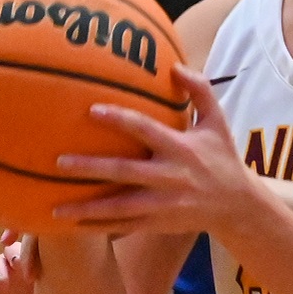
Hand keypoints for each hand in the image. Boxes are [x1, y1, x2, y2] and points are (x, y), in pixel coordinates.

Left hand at [53, 66, 258, 233]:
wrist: (237, 206)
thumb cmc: (222, 158)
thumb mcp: (218, 122)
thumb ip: (199, 91)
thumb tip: (174, 66)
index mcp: (180, 148)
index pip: (145, 130)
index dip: (119, 119)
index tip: (91, 110)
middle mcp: (170, 177)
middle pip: (124, 172)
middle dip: (91, 168)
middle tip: (58, 162)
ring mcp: (163, 205)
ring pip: (119, 207)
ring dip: (87, 208)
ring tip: (55, 207)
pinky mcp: (158, 224)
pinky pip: (123, 227)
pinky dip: (98, 227)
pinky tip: (72, 225)